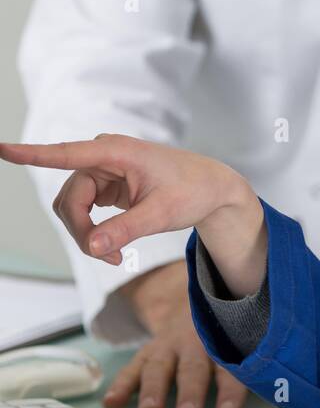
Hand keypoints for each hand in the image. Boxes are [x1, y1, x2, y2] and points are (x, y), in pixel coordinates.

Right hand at [0, 133, 266, 293]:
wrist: (210, 187)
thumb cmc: (191, 190)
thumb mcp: (162, 214)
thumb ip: (126, 229)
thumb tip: (93, 248)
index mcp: (116, 151)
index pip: (66, 153)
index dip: (32, 154)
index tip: (1, 148)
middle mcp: (102, 156)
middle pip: (69, 200)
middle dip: (83, 233)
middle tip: (114, 259)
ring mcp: (100, 170)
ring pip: (72, 209)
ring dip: (88, 237)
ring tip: (119, 256)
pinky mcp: (103, 185)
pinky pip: (82, 212)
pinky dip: (93, 234)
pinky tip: (114, 249)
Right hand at [105, 260, 248, 407]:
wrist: (194, 299)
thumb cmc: (228, 333)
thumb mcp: (244, 340)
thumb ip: (259, 367)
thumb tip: (286, 401)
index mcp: (225, 343)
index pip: (231, 368)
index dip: (230, 391)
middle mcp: (197, 343)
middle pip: (194, 368)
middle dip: (191, 392)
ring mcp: (170, 345)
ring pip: (161, 366)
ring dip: (155, 389)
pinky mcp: (149, 349)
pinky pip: (133, 366)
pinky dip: (122, 384)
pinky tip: (113, 402)